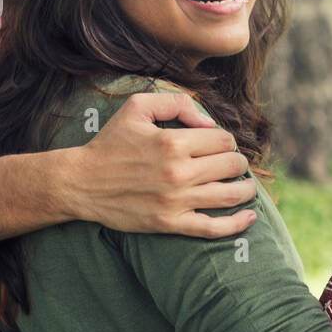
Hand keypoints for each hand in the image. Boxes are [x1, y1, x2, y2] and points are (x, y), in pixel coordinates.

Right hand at [64, 92, 259, 237]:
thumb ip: (176, 103)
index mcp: (172, 142)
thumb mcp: (137, 107)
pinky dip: (236, 224)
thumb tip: (209, 123)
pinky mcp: (169, 224)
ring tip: (246, 187)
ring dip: (246, 190)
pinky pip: (213, 228)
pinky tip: (250, 218)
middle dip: (238, 163)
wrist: (81, 182)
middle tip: (233, 165)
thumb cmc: (110, 143)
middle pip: (231, 166)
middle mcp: (178, 172)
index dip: (227, 141)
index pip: (223, 141)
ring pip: (229, 196)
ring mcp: (175, 201)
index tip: (220, 145)